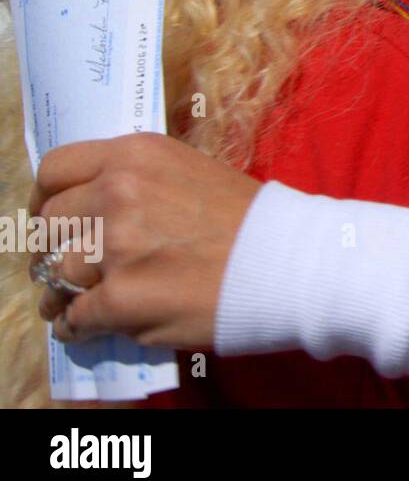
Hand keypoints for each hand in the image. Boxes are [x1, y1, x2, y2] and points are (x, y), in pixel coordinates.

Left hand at [29, 133, 260, 348]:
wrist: (291, 260)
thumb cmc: (250, 218)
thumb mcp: (190, 171)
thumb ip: (138, 182)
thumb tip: (93, 213)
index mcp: (136, 155)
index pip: (56, 170)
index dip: (45, 198)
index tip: (53, 217)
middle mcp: (118, 192)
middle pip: (50, 223)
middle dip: (58, 246)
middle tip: (76, 264)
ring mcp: (116, 246)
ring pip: (58, 272)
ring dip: (66, 290)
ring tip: (84, 301)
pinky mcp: (121, 298)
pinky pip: (76, 316)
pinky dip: (77, 325)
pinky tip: (91, 326)